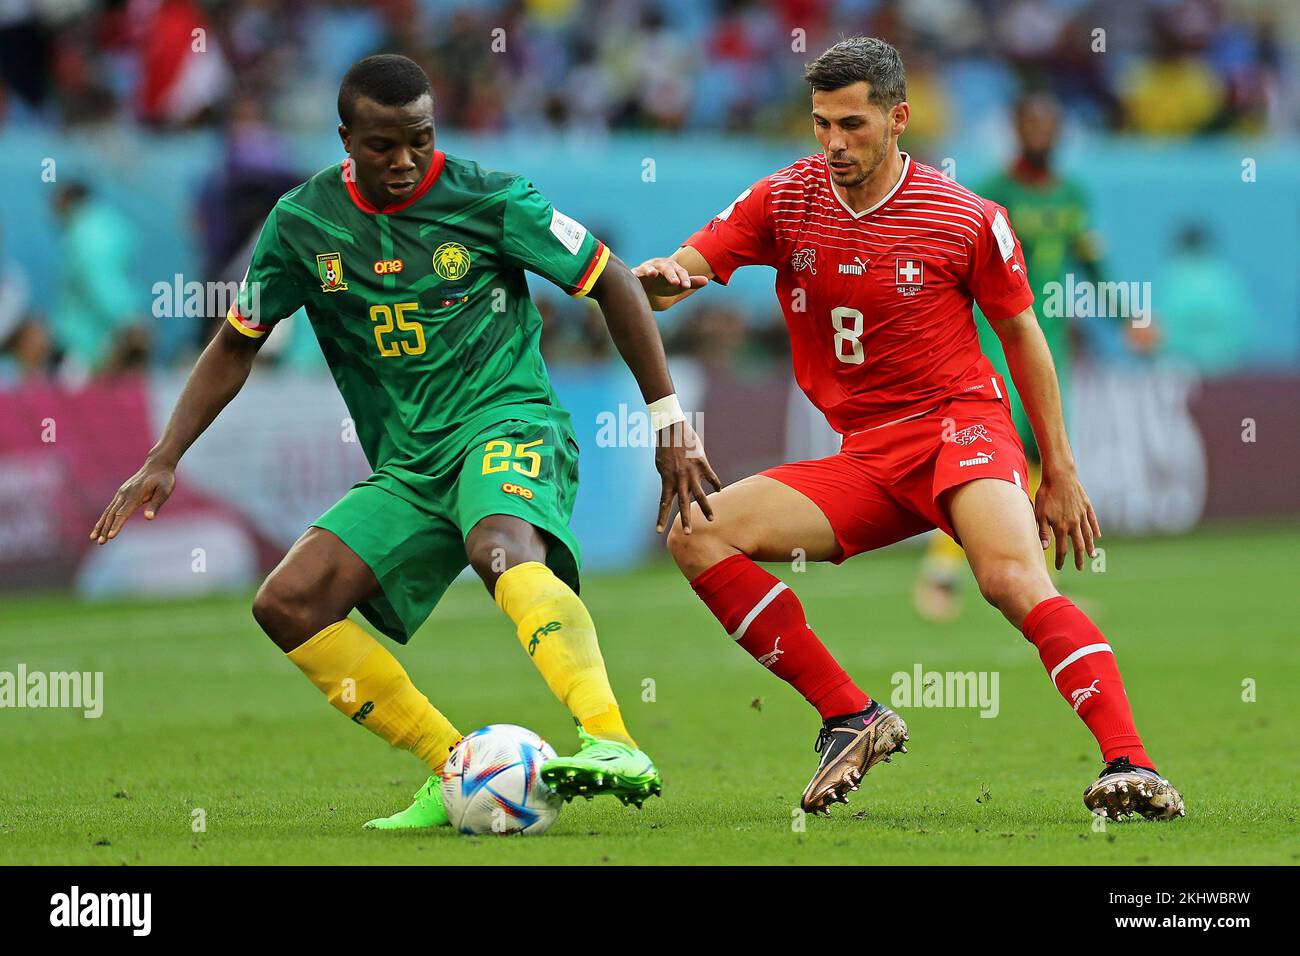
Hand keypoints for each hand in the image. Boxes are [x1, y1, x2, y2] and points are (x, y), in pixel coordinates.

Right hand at [90, 456, 176, 544]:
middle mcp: (124, 494)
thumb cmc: (164, 479)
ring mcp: (121, 493)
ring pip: (108, 511)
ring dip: (101, 525)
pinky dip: (104, 517)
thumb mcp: (164, 491)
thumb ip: (155, 505)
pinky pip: (110, 507)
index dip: (116, 526)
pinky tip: (100, 526)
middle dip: (105, 529)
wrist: (158, 464)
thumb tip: (149, 518)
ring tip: (94, 538)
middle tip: (100, 542)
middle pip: (112, 514)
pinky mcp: (122, 493)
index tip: (110, 537)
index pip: (123, 514)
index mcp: (134, 496)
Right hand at [633, 258, 708, 298]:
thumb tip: (707, 280)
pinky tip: (633, 276)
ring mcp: (648, 268)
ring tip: (653, 274)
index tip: (686, 286)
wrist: (648, 286)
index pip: (680, 272)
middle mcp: (660, 266)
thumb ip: (691, 282)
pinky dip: (634, 274)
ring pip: (649, 268)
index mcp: (672, 268)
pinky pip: (635, 273)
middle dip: (670, 275)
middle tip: (675, 283)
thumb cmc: (665, 284)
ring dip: (651, 270)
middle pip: (666, 269)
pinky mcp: (637, 273)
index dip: (684, 278)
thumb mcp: (679, 284)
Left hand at [654, 418, 721, 533]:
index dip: (661, 518)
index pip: (664, 504)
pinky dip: (716, 483)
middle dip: (686, 519)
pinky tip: (720, 491)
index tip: (658, 532)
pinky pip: (711, 477)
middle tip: (688, 534)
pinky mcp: (702, 463)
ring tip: (711, 519)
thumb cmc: (664, 448)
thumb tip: (676, 489)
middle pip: (684, 504)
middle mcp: (680, 479)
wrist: (671, 429)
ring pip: (701, 495)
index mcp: (668, 480)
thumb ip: (669, 480)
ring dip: (706, 508)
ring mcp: (692, 472)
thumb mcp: (662, 466)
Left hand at [1034, 468, 1100, 570]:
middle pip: (1078, 545)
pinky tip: (1097, 536)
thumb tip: (1045, 549)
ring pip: (1088, 535)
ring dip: (1090, 546)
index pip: (1062, 549)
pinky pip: (1093, 521)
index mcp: (1061, 527)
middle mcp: (1074, 523)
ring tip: (1092, 555)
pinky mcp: (1087, 506)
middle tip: (1080, 568)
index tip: (1059, 567)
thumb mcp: (1040, 514)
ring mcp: (1082, 515)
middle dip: (1079, 558)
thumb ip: (1043, 532)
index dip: (1061, 559)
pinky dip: (1095, 529)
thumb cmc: (1046, 494)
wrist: (1060, 476)